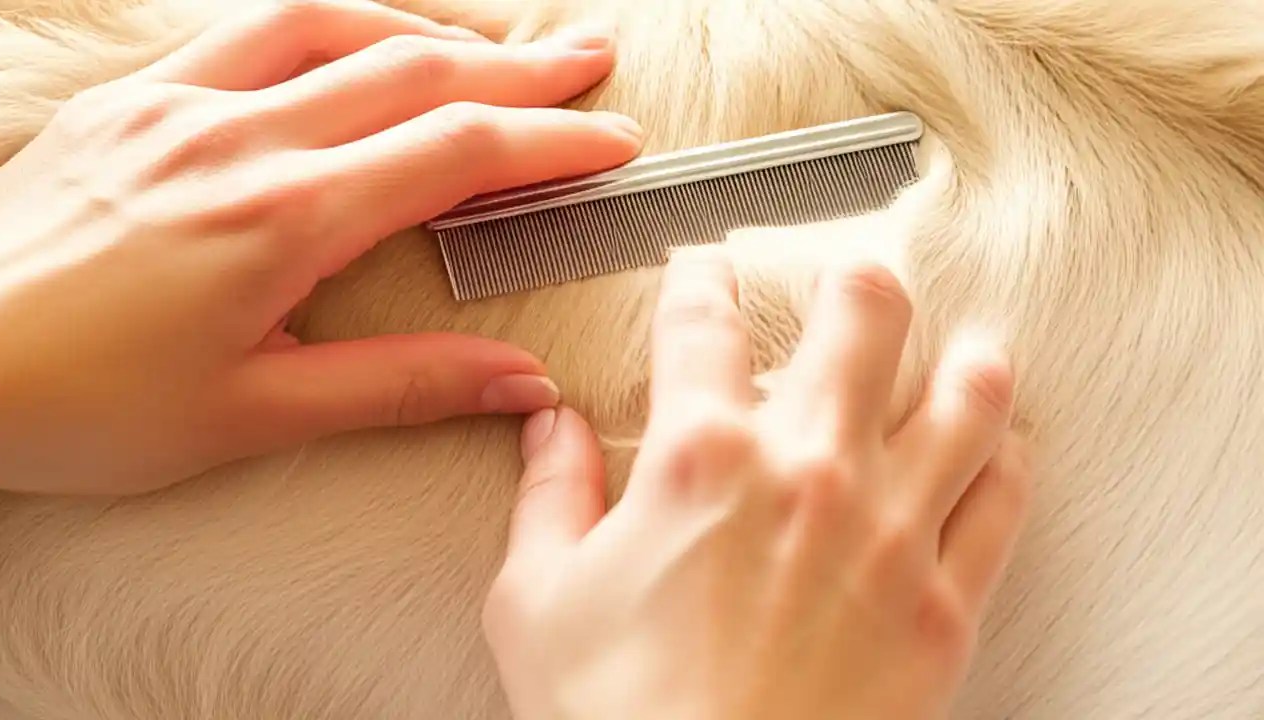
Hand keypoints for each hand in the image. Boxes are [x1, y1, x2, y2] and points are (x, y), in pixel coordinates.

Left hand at [0, 1, 642, 494]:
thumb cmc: (75, 406)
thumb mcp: (251, 416)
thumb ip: (396, 388)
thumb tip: (516, 382)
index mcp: (280, 219)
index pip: (453, 151)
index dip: (548, 139)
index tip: (614, 141)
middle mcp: (238, 137)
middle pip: (414, 69)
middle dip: (519, 63)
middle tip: (591, 60)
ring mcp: (179, 103)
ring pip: (336, 24)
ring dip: (433, 24)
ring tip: (496, 37)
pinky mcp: (132, 96)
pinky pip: (252, 24)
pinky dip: (333, 20)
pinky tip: (362, 38)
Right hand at [484, 250, 1031, 719]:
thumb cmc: (613, 719)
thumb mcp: (536, 600)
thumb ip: (548, 496)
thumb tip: (549, 428)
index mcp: (699, 459)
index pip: (701, 324)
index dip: (698, 280)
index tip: (703, 271)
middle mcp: (806, 471)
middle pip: (862, 320)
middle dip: (858, 283)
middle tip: (855, 277)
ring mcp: (889, 532)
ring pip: (966, 398)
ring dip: (968, 357)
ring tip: (971, 343)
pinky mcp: (944, 605)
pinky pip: (1002, 503)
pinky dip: (1008, 461)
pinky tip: (1006, 446)